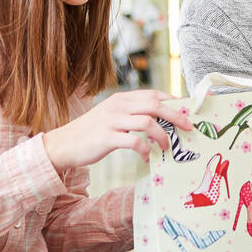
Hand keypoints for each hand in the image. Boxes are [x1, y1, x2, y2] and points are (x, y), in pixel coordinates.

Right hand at [42, 89, 192, 170]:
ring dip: (163, 135)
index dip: (173, 101)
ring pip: (148, 121)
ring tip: (167, 147)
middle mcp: (118, 106)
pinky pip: (134, 142)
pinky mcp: (106, 138)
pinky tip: (148, 157)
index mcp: (122, 99)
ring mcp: (112, 121)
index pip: (153, 94)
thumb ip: (133, 114)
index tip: (187, 111)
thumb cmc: (92, 133)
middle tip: (188, 128)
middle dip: (176, 116)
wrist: (63, 144)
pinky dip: (145, 150)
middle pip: (155, 105)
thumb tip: (162, 120)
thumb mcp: (113, 116)